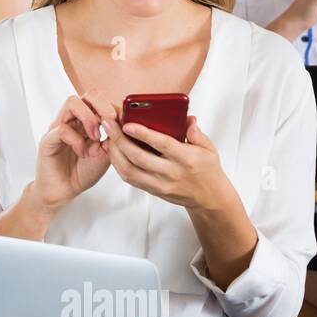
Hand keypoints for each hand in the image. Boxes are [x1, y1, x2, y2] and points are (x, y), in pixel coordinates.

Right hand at [29, 91, 114, 213]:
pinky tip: (82, 152)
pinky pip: (62, 129)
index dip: (113, 108)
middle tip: (110, 123)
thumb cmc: (83, 172)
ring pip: (72, 103)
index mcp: (86, 121)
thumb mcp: (107, 153)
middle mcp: (72, 120)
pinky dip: (77, 140)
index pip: (99, 100)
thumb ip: (113, 137)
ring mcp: (58, 127)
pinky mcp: (48, 139)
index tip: (122, 123)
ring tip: (95, 137)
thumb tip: (124, 122)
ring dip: (89, 118)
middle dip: (102, 106)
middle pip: (86, 95)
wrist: (64, 192)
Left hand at [103, 113, 233, 210]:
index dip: (143, 134)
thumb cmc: (207, 169)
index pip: (162, 144)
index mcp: (186, 159)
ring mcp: (160, 184)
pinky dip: (118, 164)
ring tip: (107, 137)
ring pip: (130, 170)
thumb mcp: (208, 148)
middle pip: (139, 157)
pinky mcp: (152, 191)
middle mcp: (171, 173)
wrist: (208, 197)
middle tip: (108, 125)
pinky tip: (113, 151)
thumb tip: (187, 118)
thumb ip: (196, 133)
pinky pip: (130, 178)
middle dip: (120, 140)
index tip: (127, 124)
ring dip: (114, 153)